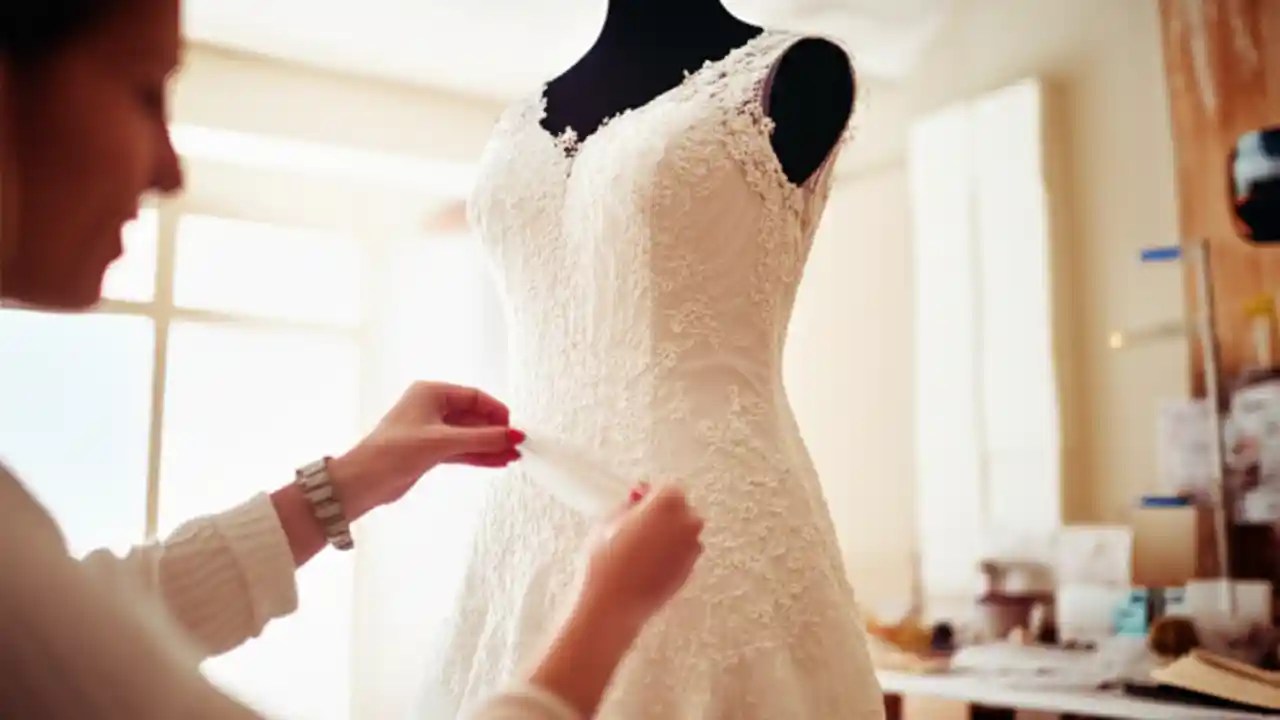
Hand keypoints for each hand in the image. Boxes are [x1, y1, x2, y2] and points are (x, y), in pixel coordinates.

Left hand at [329, 382, 523, 518]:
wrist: (363, 481)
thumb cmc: (392, 453)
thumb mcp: (443, 442)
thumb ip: (482, 439)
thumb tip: (513, 435)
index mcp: (430, 393)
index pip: (474, 396)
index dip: (496, 412)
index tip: (512, 428)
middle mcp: (431, 408)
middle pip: (473, 416)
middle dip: (495, 431)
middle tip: (516, 445)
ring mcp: (431, 430)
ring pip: (468, 435)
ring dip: (489, 445)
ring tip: (512, 456)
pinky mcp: (430, 451)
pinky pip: (461, 449)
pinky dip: (478, 455)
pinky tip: (496, 462)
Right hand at [523, 484, 704, 716]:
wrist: (614, 604)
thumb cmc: (606, 561)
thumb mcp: (608, 521)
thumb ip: (629, 504)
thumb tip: (638, 498)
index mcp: (667, 503)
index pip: (668, 488)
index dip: (651, 495)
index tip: (638, 502)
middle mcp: (686, 522)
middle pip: (681, 509)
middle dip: (664, 513)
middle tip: (638, 525)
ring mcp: (691, 548)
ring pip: (684, 531)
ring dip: (670, 533)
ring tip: (642, 547)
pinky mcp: (691, 570)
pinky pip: (684, 553)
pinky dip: (672, 553)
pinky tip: (649, 564)